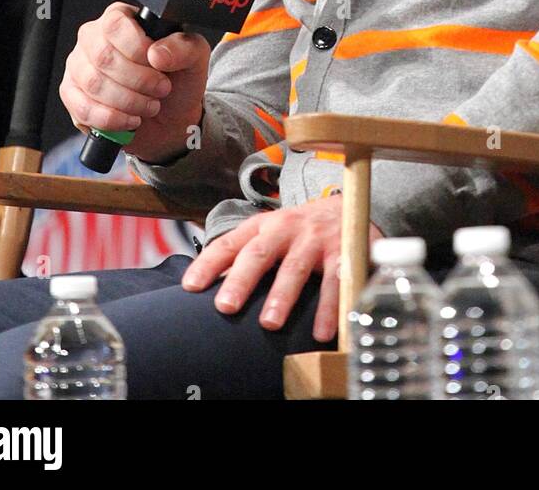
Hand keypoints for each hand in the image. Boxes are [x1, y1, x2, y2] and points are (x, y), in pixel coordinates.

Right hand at [59, 2, 210, 161]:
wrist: (169, 118)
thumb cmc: (177, 81)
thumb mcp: (194, 58)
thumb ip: (183, 47)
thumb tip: (157, 53)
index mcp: (121, 18)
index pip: (115, 24)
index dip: (137, 48)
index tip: (158, 65)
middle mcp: (94, 38)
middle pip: (104, 57)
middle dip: (139, 81)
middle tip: (160, 89)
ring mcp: (79, 66)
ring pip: (94, 84)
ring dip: (129, 101)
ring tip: (150, 106)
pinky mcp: (72, 94)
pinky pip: (83, 108)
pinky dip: (112, 119)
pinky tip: (130, 120)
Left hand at [181, 195, 383, 341]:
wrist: (348, 207)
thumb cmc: (300, 230)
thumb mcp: (271, 234)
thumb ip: (245, 256)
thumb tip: (208, 290)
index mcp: (263, 226)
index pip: (230, 243)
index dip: (209, 263)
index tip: (190, 287)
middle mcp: (286, 229)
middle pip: (260, 253)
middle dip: (242, 280)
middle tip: (225, 307)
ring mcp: (315, 239)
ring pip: (296, 267)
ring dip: (282, 296)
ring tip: (269, 325)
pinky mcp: (344, 251)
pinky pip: (336, 281)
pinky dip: (330, 307)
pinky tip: (321, 332)